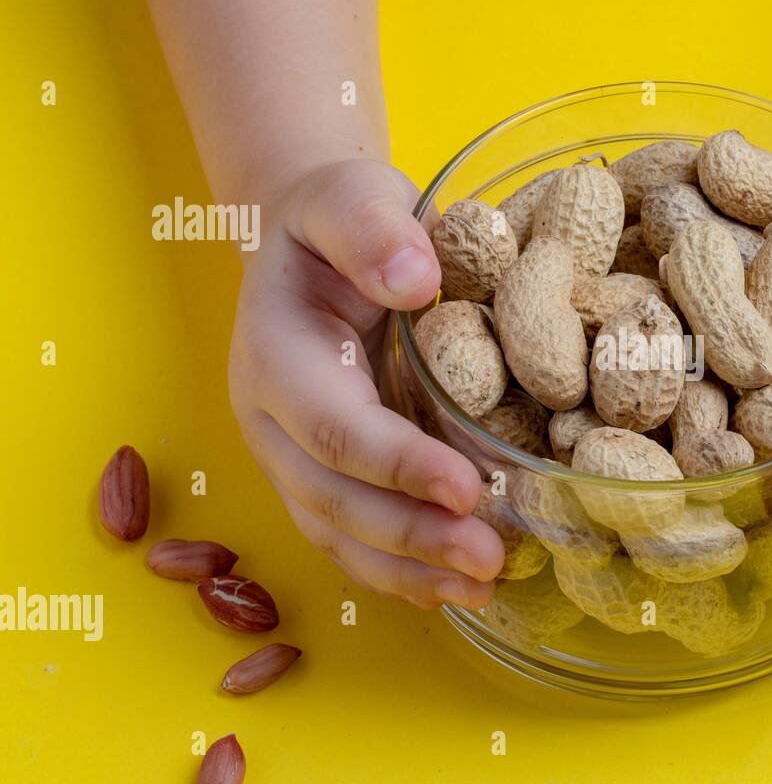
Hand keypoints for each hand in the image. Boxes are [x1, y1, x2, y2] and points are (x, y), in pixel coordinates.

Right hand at [228, 158, 502, 609]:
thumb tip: (415, 278)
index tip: (467, 487)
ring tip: (482, 588)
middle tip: (489, 558)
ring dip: (409, 571)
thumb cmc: (339, 218)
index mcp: (276, 357)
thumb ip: (371, 228)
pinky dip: (402, 570)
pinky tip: (456, 587)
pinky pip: (353, 538)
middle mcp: (271, 422)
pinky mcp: (322, 478)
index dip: (397, 464)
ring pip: (340, 535)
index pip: (335, 427)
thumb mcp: (350, 196)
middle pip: (335, 498)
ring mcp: (291, 458)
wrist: (317, 243)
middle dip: (412, 535)